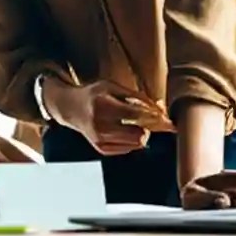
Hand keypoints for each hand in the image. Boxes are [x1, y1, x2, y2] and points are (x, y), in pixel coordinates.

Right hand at [42, 77, 174, 155]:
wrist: (71, 109)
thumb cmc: (94, 95)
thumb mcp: (112, 87)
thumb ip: (136, 97)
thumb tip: (160, 108)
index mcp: (103, 105)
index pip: (136, 115)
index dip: (153, 116)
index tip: (164, 116)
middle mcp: (100, 125)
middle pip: (139, 135)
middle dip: (147, 127)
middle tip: (146, 119)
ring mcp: (100, 140)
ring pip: (136, 144)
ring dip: (140, 134)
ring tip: (133, 124)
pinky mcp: (101, 149)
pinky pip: (128, 149)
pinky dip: (131, 140)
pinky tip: (123, 130)